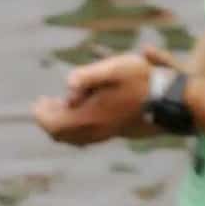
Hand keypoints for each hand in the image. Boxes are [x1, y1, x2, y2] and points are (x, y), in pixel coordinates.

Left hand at [33, 49, 149, 147]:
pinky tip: (82, 112)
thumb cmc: (141, 80)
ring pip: (74, 137)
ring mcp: (105, 134)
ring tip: (61, 106)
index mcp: (89, 118)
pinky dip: (75, 127)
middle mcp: (94, 131)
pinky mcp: (114, 132)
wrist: (167, 100)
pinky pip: (86, 137)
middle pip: (62, 134)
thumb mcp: (115, 68)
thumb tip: (67, 85)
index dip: (42, 116)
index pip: (55, 125)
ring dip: (63, 123)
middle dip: (50, 119)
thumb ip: (87, 75)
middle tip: (43, 104)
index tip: (36, 104)